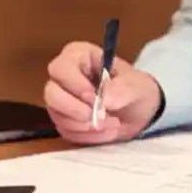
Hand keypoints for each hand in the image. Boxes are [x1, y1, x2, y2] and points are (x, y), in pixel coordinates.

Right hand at [44, 41, 162, 144]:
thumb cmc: (135, 89)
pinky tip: (106, 131)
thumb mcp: (136, 85)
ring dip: (86, 126)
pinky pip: (67, 132)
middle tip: (100, 117)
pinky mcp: (65, 120)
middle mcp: (64, 77)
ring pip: (57, 116)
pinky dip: (88, 136)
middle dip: (75, 110)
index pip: (61, 67)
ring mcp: (61, 100)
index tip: (94, 98)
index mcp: (78, 57)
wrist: (140, 112)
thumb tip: (104, 99)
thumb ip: (122, 89)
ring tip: (113, 124)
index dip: (73, 84)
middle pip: (51, 94)